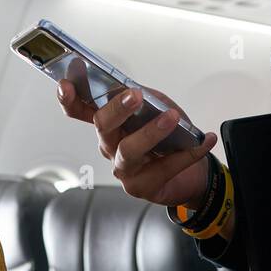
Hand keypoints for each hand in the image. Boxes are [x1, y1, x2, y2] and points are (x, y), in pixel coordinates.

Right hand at [56, 77, 217, 208]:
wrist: (192, 172)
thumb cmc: (170, 136)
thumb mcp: (160, 108)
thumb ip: (149, 99)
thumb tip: (144, 94)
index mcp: (109, 123)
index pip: (79, 110)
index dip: (68, 98)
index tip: (66, 84)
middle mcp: (109, 145)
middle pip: (102, 125)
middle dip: (117, 109)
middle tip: (135, 96)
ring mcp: (122, 168)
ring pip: (128, 149)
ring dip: (151, 132)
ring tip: (172, 118)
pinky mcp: (139, 186)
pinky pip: (163, 168)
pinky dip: (188, 152)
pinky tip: (204, 140)